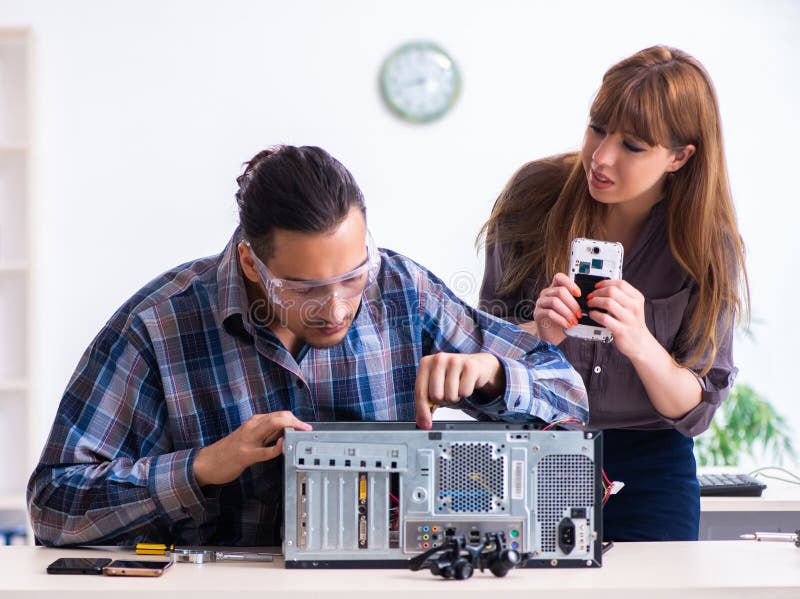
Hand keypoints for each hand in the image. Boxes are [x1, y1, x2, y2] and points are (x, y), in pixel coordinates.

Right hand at [193, 411, 311, 486]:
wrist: (207, 462)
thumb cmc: (229, 450)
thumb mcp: (249, 437)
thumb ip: (266, 434)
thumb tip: (285, 432)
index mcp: (254, 422)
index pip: (278, 414)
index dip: (294, 419)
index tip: (304, 426)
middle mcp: (252, 427)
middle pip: (279, 416)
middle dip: (296, 421)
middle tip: (307, 429)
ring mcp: (248, 439)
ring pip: (273, 425)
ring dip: (291, 428)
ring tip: (302, 433)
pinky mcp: (245, 454)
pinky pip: (265, 450)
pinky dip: (277, 447)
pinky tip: (283, 446)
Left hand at [414, 352, 504, 428]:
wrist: (475, 365)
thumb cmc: (452, 376)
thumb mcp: (436, 386)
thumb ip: (426, 402)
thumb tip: (422, 423)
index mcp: (426, 363)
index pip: (420, 392)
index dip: (423, 410)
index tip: (426, 424)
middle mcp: (439, 359)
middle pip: (436, 395)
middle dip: (443, 400)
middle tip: (448, 392)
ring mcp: (455, 360)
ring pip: (451, 395)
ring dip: (455, 396)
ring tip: (457, 387)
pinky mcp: (470, 365)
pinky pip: (465, 392)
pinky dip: (466, 392)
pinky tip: (466, 383)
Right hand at [533, 273, 581, 345]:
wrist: (551, 335)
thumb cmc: (562, 321)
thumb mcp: (569, 309)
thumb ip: (574, 302)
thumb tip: (588, 302)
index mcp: (554, 289)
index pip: (559, 277)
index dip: (570, 283)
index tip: (579, 294)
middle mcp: (546, 294)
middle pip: (560, 291)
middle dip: (573, 304)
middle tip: (579, 314)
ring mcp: (540, 303)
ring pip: (554, 301)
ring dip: (567, 312)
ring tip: (574, 321)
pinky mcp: (537, 314)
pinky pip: (549, 313)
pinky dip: (561, 319)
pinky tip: (567, 325)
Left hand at [586, 279, 652, 358]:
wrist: (640, 343)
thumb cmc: (632, 324)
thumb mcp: (633, 306)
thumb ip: (622, 296)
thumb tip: (602, 287)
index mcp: (637, 298)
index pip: (621, 284)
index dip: (605, 283)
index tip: (597, 286)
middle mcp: (634, 307)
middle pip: (612, 291)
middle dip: (597, 292)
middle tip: (591, 296)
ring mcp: (628, 319)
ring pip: (607, 303)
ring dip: (594, 302)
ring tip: (590, 304)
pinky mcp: (621, 330)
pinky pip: (604, 318)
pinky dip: (594, 314)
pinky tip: (592, 314)